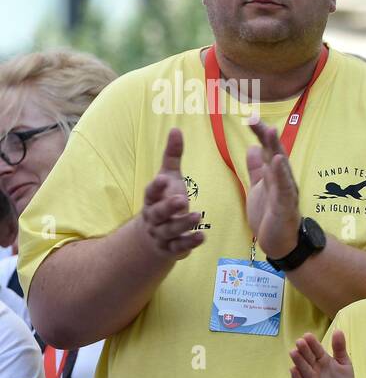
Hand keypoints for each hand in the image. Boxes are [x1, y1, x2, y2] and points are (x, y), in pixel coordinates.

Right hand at [140, 128, 204, 258]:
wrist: (151, 237)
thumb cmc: (164, 200)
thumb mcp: (168, 178)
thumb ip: (172, 156)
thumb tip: (176, 129)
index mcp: (152, 199)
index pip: (150, 192)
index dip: (156, 187)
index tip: (163, 179)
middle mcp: (154, 217)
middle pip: (158, 213)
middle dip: (169, 207)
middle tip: (183, 199)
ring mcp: (161, 234)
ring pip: (170, 231)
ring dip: (183, 224)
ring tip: (198, 216)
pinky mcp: (171, 248)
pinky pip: (179, 248)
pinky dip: (189, 243)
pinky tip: (202, 237)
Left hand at [246, 120, 301, 258]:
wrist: (280, 243)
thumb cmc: (270, 216)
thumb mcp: (258, 188)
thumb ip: (256, 169)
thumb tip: (252, 147)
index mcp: (274, 175)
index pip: (266, 149)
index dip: (259, 134)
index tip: (249, 118)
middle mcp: (282, 179)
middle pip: (274, 152)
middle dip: (266, 136)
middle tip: (255, 118)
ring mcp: (285, 191)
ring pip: (280, 166)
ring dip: (275, 148)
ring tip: (269, 131)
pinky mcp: (285, 205)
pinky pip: (283, 187)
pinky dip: (280, 173)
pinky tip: (276, 160)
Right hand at [289, 331, 354, 377]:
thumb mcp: (344, 364)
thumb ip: (340, 348)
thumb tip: (338, 330)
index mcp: (323, 360)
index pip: (317, 350)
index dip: (313, 343)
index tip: (308, 335)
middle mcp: (314, 369)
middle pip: (308, 358)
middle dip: (304, 350)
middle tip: (300, 341)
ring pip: (303, 370)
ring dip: (298, 361)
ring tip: (294, 352)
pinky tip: (293, 370)